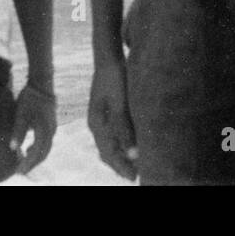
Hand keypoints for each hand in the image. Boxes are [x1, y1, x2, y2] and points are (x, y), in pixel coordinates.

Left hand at [10, 84, 56, 174]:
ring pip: (46, 148)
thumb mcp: (21, 115)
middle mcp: (51, 131)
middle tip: (21, 170)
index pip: (37, 153)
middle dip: (32, 163)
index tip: (19, 170)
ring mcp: (53, 127)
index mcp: (44, 130)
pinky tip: (28, 149)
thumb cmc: (30, 98)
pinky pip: (46, 141)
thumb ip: (18, 132)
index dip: (28, 163)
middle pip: (43, 153)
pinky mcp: (51, 124)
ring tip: (24, 162)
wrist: (42, 83)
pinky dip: (38, 149)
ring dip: (35, 156)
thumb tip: (13, 148)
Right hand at [88, 59, 137, 180]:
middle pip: (107, 152)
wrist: (109, 58)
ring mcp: (100, 118)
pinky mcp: (107, 112)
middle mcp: (96, 124)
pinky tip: (133, 146)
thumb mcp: (120, 104)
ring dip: (122, 156)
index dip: (122, 167)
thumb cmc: (115, 78)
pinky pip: (113, 136)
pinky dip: (122, 145)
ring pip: (109, 145)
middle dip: (121, 165)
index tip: (135, 178)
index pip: (108, 153)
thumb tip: (133, 154)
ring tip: (137, 165)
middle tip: (138, 176)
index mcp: (96, 124)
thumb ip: (124, 129)